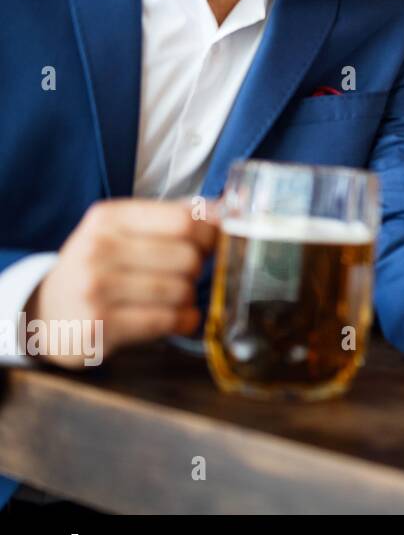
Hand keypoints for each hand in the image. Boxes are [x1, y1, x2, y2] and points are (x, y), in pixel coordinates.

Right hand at [27, 200, 216, 367]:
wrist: (46, 313)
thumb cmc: (99, 266)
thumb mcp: (123, 230)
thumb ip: (173, 216)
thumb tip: (226, 208)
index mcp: (108, 218)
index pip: (184, 220)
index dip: (209, 234)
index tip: (209, 243)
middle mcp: (98, 249)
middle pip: (188, 256)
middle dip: (198, 268)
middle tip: (185, 274)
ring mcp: (96, 289)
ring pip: (181, 290)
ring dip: (189, 297)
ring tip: (174, 297)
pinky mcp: (101, 326)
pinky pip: (168, 320)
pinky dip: (184, 321)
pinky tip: (177, 318)